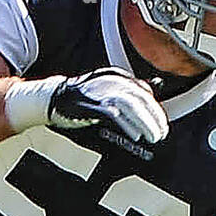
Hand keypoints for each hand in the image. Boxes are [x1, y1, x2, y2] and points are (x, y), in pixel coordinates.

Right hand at [49, 68, 168, 144]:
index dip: (155, 110)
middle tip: (161, 133)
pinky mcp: (92, 106)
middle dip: (155, 118)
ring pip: (132, 106)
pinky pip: (114, 115)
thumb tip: (152, 89)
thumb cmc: (82, 98)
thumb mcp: (108, 91)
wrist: (55, 97)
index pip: (144, 92)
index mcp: (118, 78)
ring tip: (153, 137)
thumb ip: (128, 92)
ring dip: (145, 123)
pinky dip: (127, 125)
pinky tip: (135, 135)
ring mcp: (102, 93)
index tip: (161, 124)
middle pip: (141, 99)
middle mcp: (112, 82)